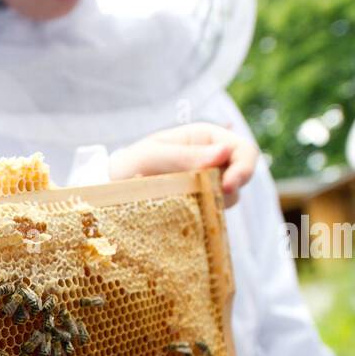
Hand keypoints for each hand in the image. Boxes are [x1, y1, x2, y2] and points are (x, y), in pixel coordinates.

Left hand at [109, 122, 258, 206]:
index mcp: (207, 139)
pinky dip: (203, 216)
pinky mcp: (201, 206)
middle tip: (209, 200)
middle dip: (230, 189)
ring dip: (213, 203)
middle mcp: (213, 161)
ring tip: (179, 202)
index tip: (229, 185)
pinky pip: (213, 214)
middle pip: (241, 176)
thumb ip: (186, 155)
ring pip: (229, 198)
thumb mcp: (152, 155)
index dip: (244, 167)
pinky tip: (180, 214)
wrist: (111, 189)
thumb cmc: (129, 163)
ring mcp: (208, 185)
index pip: (243, 150)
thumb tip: (224, 152)